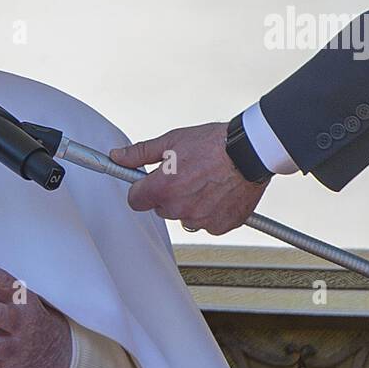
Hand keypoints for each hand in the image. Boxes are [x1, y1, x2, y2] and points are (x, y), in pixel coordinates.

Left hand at [109, 122, 267, 234]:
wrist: (250, 151)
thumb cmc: (214, 144)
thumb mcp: (171, 141)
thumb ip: (140, 153)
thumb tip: (118, 157)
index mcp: (163, 189)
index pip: (135, 201)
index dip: (141, 189)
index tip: (149, 182)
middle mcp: (179, 208)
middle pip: (161, 208)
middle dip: (168, 195)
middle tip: (185, 176)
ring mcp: (201, 219)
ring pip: (184, 216)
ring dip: (190, 204)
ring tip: (205, 182)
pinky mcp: (220, 225)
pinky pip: (207, 223)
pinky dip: (211, 211)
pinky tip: (219, 193)